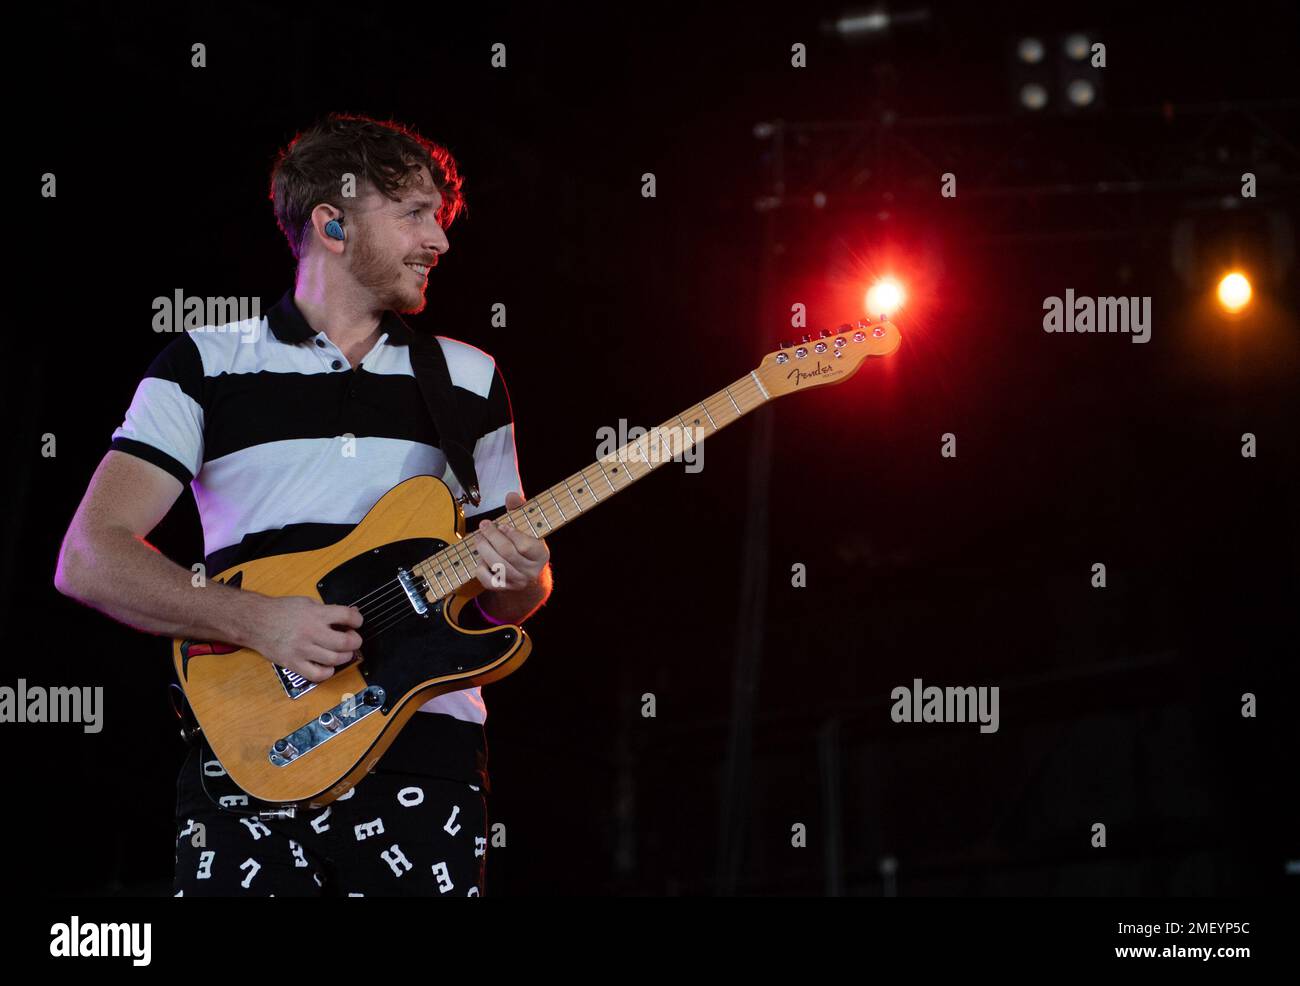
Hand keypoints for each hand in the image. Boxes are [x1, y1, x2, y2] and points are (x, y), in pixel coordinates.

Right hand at [249, 595, 363, 682]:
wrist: (255, 621)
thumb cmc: (279, 611)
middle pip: (345, 642)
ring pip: (335, 660)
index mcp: (315, 614)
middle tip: (353, 640)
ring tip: (342, 652)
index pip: (347, 617)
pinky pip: (317, 675)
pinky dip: (327, 672)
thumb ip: (328, 610)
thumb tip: (349, 614)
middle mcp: (310, 632)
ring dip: (344, 657)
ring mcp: (302, 650)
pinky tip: (328, 666)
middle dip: (355, 641)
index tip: (356, 622)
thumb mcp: (306, 602)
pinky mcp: (294, 663)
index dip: (358, 620)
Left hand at [472, 491, 549, 590]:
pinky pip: (487, 579)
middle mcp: (531, 571)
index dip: (511, 534)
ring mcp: (517, 582)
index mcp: (541, 555)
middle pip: (507, 553)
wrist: (527, 574)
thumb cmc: (525, 544)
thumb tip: (511, 495)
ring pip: (496, 565)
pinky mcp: (503, 588)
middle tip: (483, 525)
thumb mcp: (527, 526)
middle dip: (491, 537)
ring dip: (483, 549)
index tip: (501, 525)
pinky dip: (480, 566)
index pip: (525, 545)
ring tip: (478, 538)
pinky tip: (481, 557)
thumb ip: (520, 509)